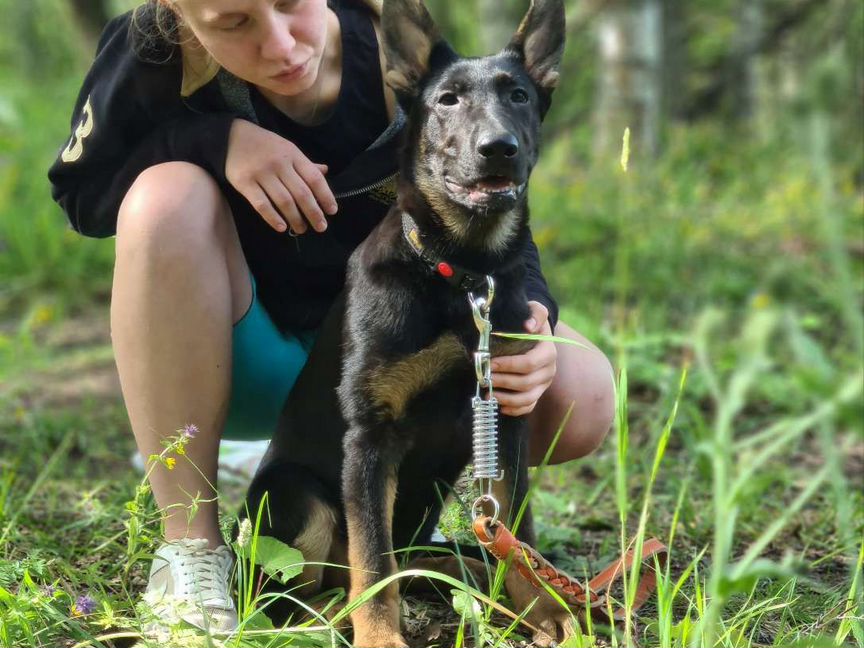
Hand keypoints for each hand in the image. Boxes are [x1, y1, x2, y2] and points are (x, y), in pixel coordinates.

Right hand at [225, 119, 337, 234]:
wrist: (230, 136)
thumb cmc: (264, 145)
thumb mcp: (287, 148)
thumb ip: (304, 163)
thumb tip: (325, 171)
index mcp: (293, 154)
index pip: (314, 178)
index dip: (325, 196)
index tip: (332, 211)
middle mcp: (279, 164)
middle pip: (302, 193)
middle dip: (314, 213)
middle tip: (321, 227)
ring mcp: (261, 173)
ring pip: (284, 201)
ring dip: (295, 219)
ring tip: (301, 230)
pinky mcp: (244, 183)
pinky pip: (261, 204)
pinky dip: (272, 217)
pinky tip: (281, 228)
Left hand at [490, 301, 556, 416]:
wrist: (534, 331)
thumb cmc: (529, 321)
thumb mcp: (535, 310)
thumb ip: (536, 313)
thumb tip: (528, 326)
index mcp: (549, 351)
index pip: (528, 363)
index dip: (508, 365)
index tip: (489, 364)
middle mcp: (549, 370)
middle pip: (526, 383)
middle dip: (502, 381)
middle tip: (484, 378)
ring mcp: (544, 384)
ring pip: (527, 398)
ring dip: (506, 398)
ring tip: (488, 393)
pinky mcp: (538, 392)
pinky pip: (529, 407)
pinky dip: (514, 409)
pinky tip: (500, 406)